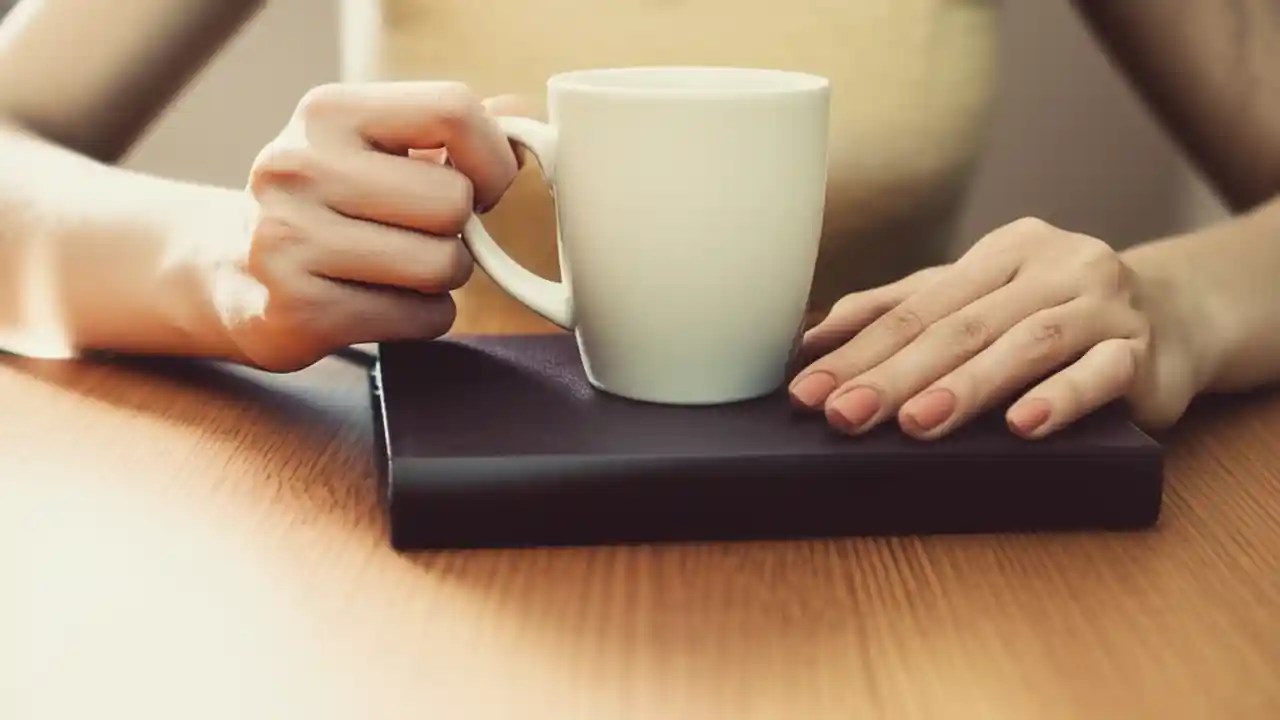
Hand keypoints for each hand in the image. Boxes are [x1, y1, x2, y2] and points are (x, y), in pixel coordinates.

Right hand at [216, 82, 519, 370]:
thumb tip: (527, 118)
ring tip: (398, 269)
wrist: (229, 268)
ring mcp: (289, 240)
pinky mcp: (297, 310)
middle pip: (453, 201)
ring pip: (442, 265)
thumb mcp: (375, 148)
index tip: (484, 186)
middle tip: (422, 236)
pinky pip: (421, 317)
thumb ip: (451, 131)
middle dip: (460, 230)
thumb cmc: (327, 203)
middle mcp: (298, 167)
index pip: (453, 109)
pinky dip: (422, 317)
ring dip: (442, 279)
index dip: (492, 157)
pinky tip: (379, 302)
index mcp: (328, 113)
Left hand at [790, 218, 1203, 438]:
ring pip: (1024, 345)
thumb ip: (900, 311)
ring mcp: (1102, 305)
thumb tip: (811, 337)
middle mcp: (1051, 266)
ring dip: (966, 388)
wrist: (1177, 315)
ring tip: (915, 425)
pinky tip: (1022, 427)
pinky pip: (1100, 374)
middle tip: (843, 415)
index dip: (857, 350)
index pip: (916, 308)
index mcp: (1000, 252)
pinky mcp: (1143, 351)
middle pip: (960, 327)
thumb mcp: (977, 301)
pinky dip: (1059, 399)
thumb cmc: (1054, 312)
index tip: (807, 389)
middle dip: (894, 375)